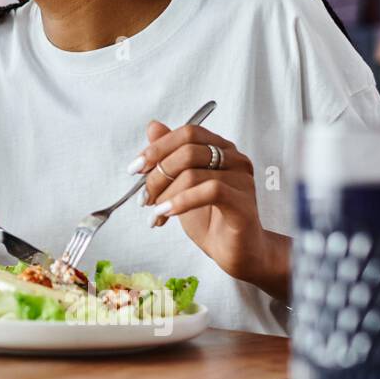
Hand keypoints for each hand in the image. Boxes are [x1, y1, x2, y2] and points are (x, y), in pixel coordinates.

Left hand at [132, 120, 281, 291]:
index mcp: (220, 149)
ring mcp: (242, 179)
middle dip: (157, 173)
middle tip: (144, 197)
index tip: (136, 168)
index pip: (187, 133)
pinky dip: (181, 202)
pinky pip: (210, 191)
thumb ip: (169, 156)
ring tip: (155, 212)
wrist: (234, 252)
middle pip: (188, 150)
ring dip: (164, 194)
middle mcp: (235, 159)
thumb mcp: (180, 185)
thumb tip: (153, 126)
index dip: (158, 147)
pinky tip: (166, 214)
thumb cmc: (209, 218)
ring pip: (193, 172)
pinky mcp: (243, 202)